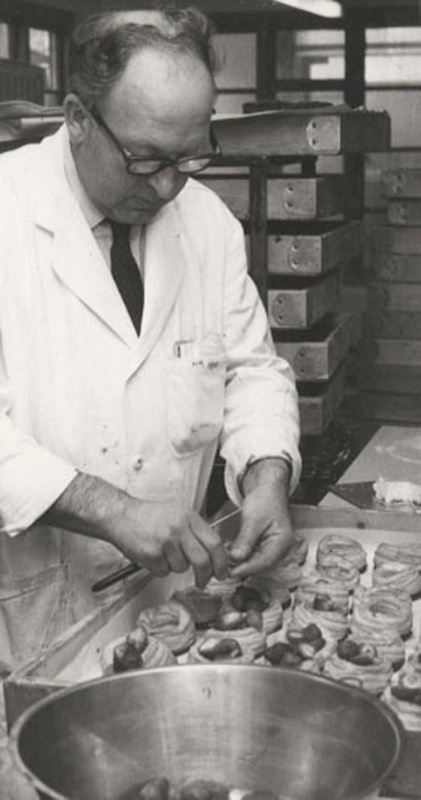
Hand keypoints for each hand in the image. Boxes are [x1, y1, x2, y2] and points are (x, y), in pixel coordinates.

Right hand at [41, 473, 229, 588]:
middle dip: (205, 575)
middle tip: (203, 581)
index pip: (215, 543)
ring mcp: (165, 542)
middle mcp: (179, 528)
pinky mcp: (151, 554)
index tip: (223, 571)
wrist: (121, 515)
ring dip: (174, 566)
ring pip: (181, 568)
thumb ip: (196, 530)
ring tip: (163, 552)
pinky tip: (152, 554)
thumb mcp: (178, 514)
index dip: (222, 561)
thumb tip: (216, 551)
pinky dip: (159, 568)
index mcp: (189, 517)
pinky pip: (163, 571)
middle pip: (202, 560)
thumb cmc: (149, 516)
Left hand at [228, 458, 293, 578]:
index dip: (245, 568)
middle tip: (221, 566)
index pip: (263, 562)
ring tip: (222, 558)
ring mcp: (270, 548)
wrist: (266, 488)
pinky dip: (238, 555)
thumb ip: (245, 540)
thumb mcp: (254, 519)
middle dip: (239, 566)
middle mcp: (278, 549)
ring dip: (237, 561)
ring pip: (252, 561)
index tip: (230, 572)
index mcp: (282, 543)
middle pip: (257, 565)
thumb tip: (236, 558)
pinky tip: (228, 552)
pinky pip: (249, 555)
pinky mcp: (261, 546)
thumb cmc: (266, 499)